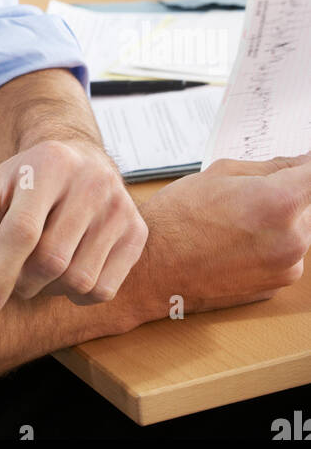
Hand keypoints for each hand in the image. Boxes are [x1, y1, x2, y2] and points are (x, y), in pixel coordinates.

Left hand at [0, 136, 147, 314]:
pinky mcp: (136, 231)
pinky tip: (67, 273)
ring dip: (51, 290)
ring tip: (40, 272)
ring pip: (80, 279)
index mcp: (49, 165)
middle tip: (13, 279)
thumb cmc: (27, 181)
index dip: (0, 272)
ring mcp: (119, 207)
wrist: (78, 159)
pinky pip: (105, 288)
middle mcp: (90, 182)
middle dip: (23, 283)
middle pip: (51, 260)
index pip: (22, 231)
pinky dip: (79, 295)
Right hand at [130, 153, 310, 321]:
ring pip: (300, 229)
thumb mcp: (221, 173)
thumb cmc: (178, 219)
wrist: (153, 268)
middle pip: (309, 204)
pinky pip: (287, 253)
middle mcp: (292, 240)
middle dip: (291, 192)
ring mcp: (288, 267)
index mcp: (279, 203)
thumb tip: (301, 163)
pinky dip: (272, 242)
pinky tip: (237, 239)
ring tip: (238, 217)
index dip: (308, 166)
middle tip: (252, 190)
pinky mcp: (278, 285)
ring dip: (282, 219)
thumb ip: (272, 167)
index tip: (303, 163)